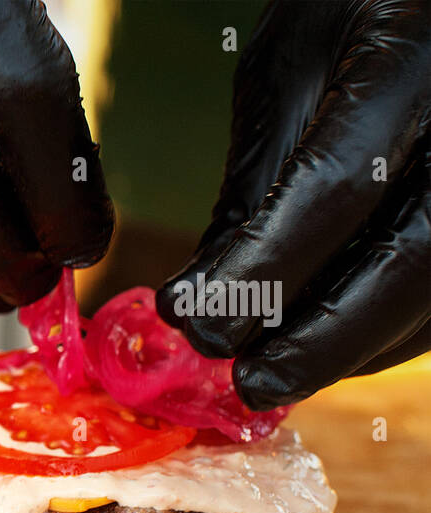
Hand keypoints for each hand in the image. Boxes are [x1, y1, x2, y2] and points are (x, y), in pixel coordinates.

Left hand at [156, 0, 430, 409]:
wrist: (427, 6)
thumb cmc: (358, 13)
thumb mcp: (288, 68)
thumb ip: (258, 178)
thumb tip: (205, 298)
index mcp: (413, 59)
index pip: (338, 188)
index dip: (263, 269)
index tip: (194, 321)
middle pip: (414, 260)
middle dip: (321, 338)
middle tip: (246, 384)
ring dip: (354, 348)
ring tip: (277, 374)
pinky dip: (391, 334)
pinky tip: (332, 350)